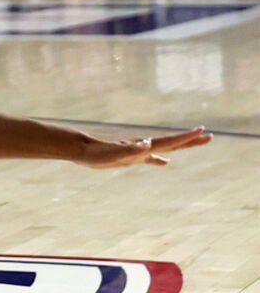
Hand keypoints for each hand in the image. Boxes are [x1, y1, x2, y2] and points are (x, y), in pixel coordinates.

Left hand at [76, 126, 209, 167]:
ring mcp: (138, 152)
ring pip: (164, 149)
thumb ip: (131, 150)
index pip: (170, 142)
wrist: (82, 151)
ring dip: (179, 147)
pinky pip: (150, 159)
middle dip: (190, 141)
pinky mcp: (130, 157)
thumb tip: (147, 145)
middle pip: (172, 144)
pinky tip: (165, 163)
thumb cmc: (97, 154)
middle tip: (209, 137)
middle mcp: (143, 147)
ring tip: (192, 144)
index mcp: (143, 147)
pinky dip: (160, 160)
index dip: (186, 138)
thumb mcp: (115, 154)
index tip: (202, 130)